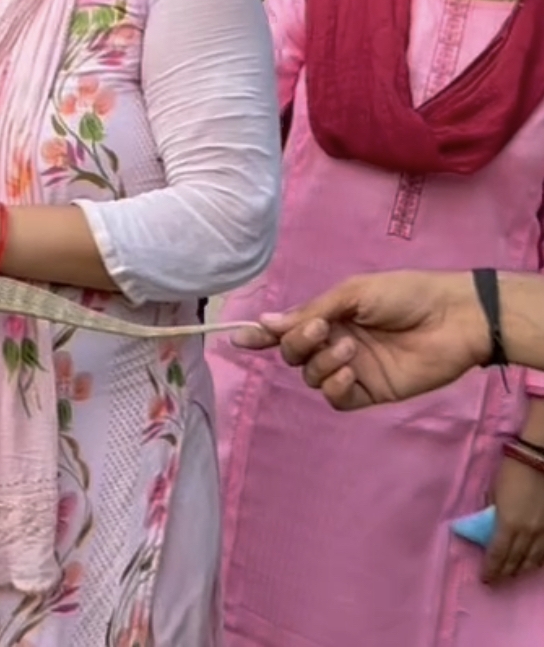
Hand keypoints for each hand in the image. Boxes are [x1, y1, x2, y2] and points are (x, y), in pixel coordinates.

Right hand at [230, 271, 489, 409]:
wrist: (453, 319)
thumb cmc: (404, 295)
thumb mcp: (353, 293)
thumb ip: (311, 311)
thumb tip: (266, 322)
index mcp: (328, 316)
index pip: (286, 328)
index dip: (261, 335)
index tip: (239, 339)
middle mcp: (333, 343)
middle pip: (293, 354)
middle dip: (297, 343)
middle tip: (319, 331)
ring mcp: (351, 368)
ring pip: (311, 376)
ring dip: (322, 363)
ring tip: (350, 349)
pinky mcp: (370, 392)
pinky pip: (336, 399)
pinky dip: (335, 387)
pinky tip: (349, 373)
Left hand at [486, 455, 543, 583]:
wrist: (539, 460)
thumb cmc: (511, 473)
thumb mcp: (493, 493)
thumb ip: (492, 513)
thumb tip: (490, 526)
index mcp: (508, 524)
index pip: (497, 555)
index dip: (491, 569)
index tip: (485, 579)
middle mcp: (528, 533)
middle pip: (516, 561)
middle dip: (505, 572)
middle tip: (497, 579)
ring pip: (534, 560)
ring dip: (522, 569)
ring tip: (513, 573)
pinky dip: (538, 560)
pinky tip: (533, 563)